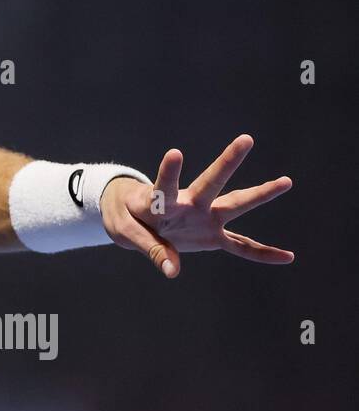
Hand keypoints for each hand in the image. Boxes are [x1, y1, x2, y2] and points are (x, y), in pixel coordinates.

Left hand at [100, 134, 293, 277]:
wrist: (130, 214)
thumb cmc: (125, 217)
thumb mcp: (127, 233)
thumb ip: (151, 249)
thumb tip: (173, 271)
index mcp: (160, 202)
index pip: (165, 186)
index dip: (169, 171)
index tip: (176, 153)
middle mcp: (188, 204)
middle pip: (210, 183)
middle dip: (227, 163)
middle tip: (245, 139)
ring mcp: (204, 218)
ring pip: (235, 204)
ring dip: (259, 194)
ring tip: (286, 181)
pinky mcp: (212, 234)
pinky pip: (240, 246)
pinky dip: (261, 253)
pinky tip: (286, 257)